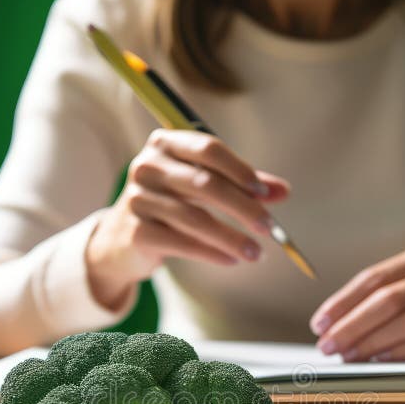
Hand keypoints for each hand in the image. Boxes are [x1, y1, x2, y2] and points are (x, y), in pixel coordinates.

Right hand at [86, 129, 288, 309]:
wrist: (121, 240)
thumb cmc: (169, 204)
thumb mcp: (201, 187)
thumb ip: (241, 185)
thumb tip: (283, 191)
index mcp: (165, 144)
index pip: (208, 149)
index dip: (240, 170)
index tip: (266, 193)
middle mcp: (148, 167)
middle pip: (205, 184)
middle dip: (243, 208)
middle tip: (269, 228)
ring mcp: (139, 199)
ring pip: (196, 219)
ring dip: (232, 238)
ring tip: (256, 253)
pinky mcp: (137, 232)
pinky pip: (183, 243)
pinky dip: (212, 253)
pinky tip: (232, 259)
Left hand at [309, 243, 404, 360]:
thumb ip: (379, 306)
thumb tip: (331, 330)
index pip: (375, 278)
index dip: (343, 303)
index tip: (318, 325)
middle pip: (389, 298)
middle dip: (352, 325)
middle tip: (328, 347)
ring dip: (374, 342)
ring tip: (350, 357)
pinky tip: (383, 362)